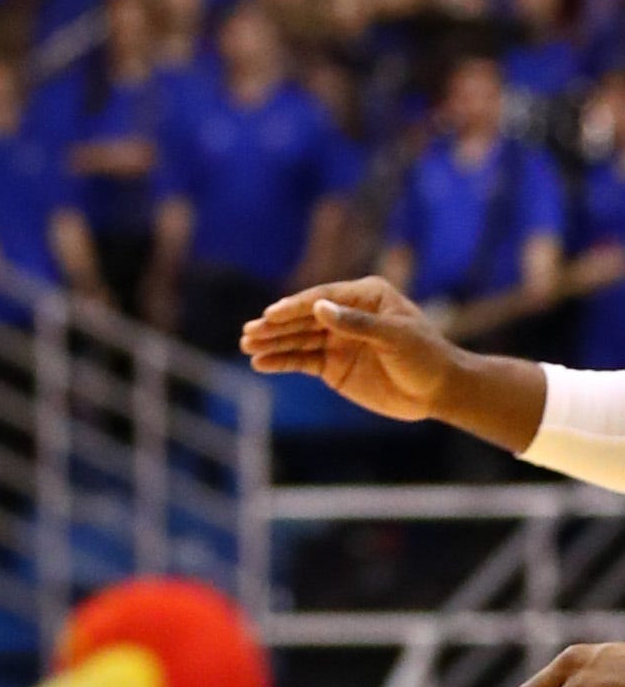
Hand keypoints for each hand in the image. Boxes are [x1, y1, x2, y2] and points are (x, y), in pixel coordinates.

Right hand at [238, 276, 454, 419]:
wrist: (439, 390)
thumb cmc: (425, 356)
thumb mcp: (396, 337)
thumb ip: (357, 324)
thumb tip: (318, 308)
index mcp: (364, 296)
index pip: (322, 298)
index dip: (295, 307)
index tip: (272, 314)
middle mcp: (345, 314)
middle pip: (304, 317)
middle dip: (275, 325)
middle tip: (249, 331)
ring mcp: (337, 340)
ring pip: (297, 339)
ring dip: (272, 342)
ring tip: (246, 345)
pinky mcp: (332, 366)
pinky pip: (301, 360)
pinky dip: (281, 361)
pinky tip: (261, 363)